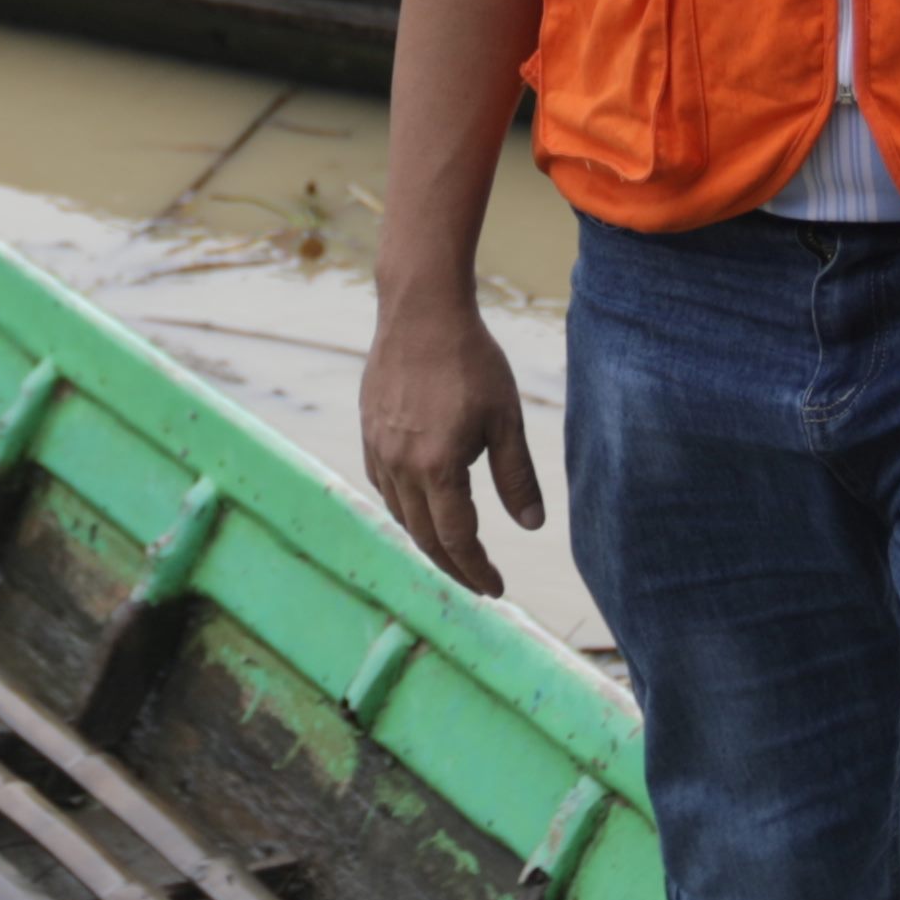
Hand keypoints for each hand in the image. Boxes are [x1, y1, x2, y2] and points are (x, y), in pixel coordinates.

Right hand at [359, 288, 546, 595]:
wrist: (420, 310)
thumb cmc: (471, 361)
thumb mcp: (506, 420)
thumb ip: (517, 477)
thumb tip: (531, 526)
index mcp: (437, 468)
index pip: (456, 539)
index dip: (477, 570)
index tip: (497, 589)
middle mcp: (400, 467)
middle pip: (424, 536)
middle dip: (453, 566)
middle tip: (478, 582)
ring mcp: (378, 449)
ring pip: (400, 514)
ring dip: (427, 540)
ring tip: (453, 552)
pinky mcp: (368, 431)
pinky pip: (383, 486)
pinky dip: (404, 509)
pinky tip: (420, 507)